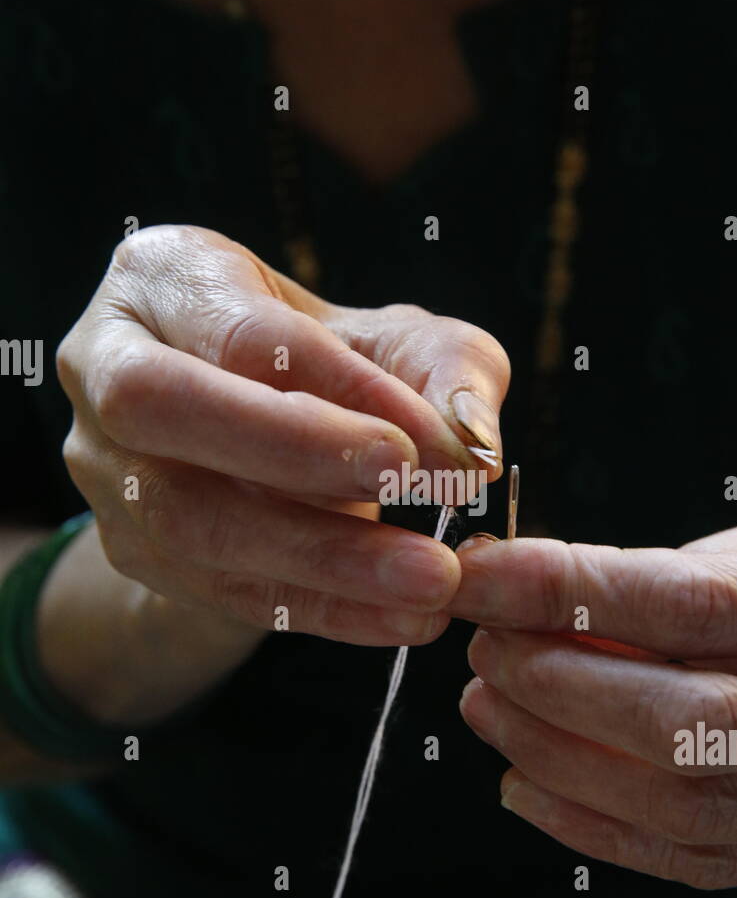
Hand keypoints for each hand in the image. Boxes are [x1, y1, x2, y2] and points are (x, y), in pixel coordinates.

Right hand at [58, 225, 508, 646]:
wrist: (262, 436)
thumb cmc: (331, 366)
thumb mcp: (400, 341)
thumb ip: (446, 371)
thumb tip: (472, 443)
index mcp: (164, 277)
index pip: (241, 332)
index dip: (336, 386)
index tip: (425, 437)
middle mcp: (105, 363)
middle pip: (161, 406)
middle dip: (289, 450)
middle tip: (406, 482)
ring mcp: (103, 465)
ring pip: (185, 518)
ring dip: (316, 557)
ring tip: (427, 581)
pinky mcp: (129, 547)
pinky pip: (216, 590)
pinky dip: (318, 611)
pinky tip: (398, 620)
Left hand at [451, 502, 736, 887]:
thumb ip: (691, 572)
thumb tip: (544, 596)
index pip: (698, 604)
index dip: (573, 592)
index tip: (482, 577)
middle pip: (689, 721)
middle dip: (557, 684)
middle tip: (486, 646)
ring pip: (687, 803)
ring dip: (560, 757)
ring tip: (489, 706)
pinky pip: (700, 860)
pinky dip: (595, 828)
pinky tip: (525, 785)